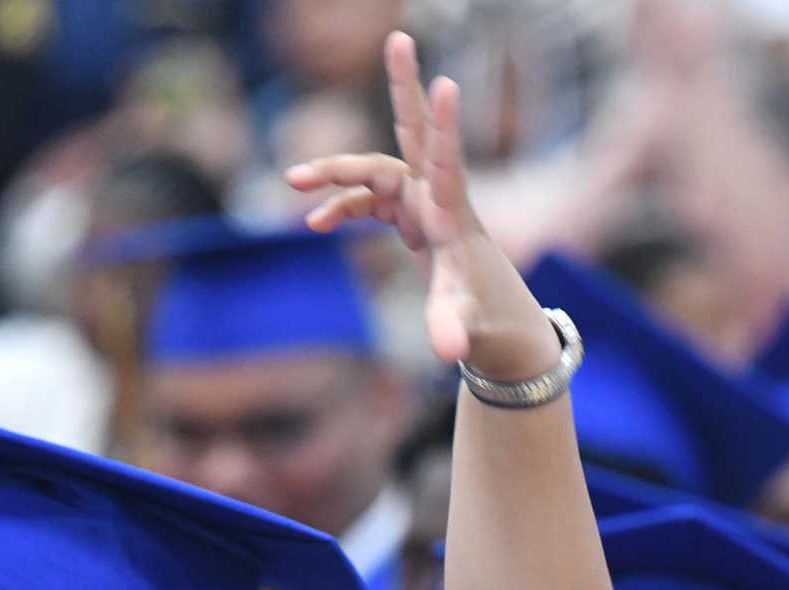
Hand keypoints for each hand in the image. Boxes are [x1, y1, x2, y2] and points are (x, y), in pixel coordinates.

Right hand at [286, 32, 554, 376]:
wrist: (492, 323)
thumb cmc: (484, 317)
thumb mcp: (465, 325)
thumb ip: (452, 330)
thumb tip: (447, 353)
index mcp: (453, 214)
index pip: (446, 163)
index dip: (444, 127)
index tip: (447, 85)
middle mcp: (436, 197)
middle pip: (415, 133)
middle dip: (405, 87)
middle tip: (400, 37)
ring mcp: (419, 202)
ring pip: (374, 169)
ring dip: (337, 174)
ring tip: (295, 182)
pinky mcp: (406, 215)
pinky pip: (366, 200)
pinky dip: (341, 207)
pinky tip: (315, 223)